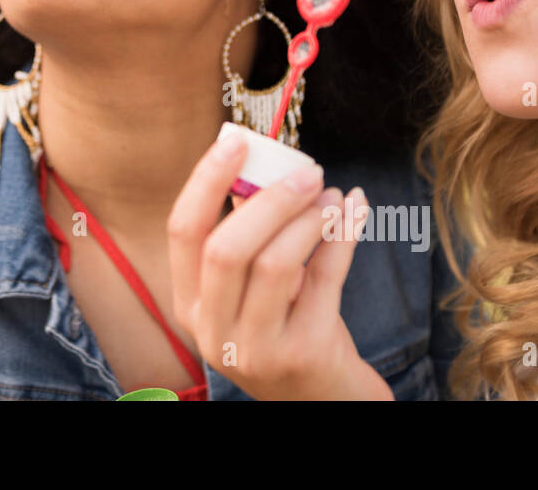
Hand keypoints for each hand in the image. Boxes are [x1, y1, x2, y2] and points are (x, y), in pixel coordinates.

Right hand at [167, 132, 391, 399]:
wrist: (326, 396)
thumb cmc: (288, 324)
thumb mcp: (253, 285)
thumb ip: (248, 231)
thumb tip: (260, 161)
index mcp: (189, 304)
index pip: (182, 231)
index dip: (205, 181)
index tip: (236, 141)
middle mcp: (212, 331)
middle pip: (225, 248)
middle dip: (269, 199)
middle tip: (306, 171)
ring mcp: (255, 349)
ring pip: (275, 264)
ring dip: (309, 218)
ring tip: (332, 197)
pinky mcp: (303, 354)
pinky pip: (325, 279)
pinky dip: (343, 235)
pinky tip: (355, 210)